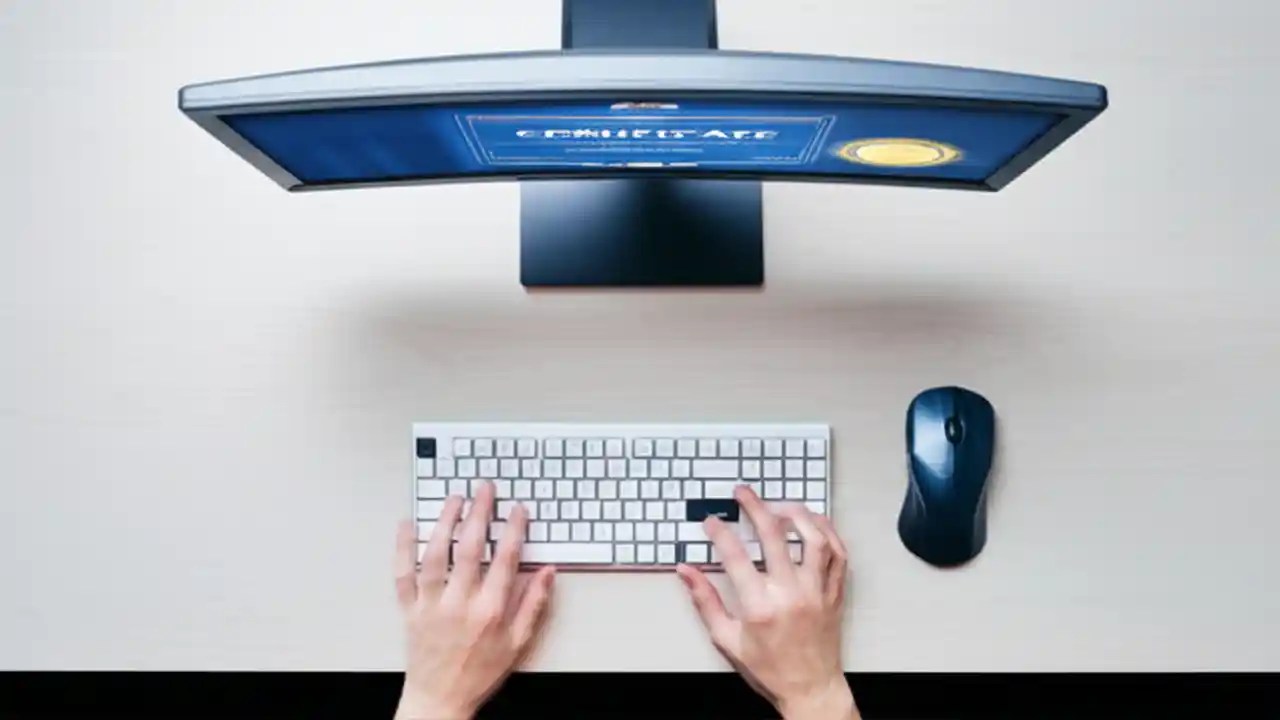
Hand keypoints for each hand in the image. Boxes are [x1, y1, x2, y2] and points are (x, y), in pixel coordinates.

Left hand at [393, 482, 555, 719]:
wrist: (440, 700)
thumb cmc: (479, 674)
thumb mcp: (518, 644)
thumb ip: (533, 605)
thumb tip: (547, 571)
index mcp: (489, 612)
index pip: (504, 560)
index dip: (513, 530)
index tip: (517, 509)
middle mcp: (459, 604)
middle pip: (469, 549)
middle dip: (478, 514)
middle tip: (484, 490)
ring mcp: (431, 605)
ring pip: (435, 555)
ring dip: (444, 523)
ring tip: (453, 498)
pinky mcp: (409, 610)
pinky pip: (402, 574)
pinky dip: (402, 548)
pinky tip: (407, 525)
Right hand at [676, 486, 857, 719]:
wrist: (810, 689)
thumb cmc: (769, 668)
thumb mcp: (727, 639)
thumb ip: (705, 601)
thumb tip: (686, 572)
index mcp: (760, 606)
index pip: (735, 555)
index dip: (720, 533)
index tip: (712, 522)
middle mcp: (791, 594)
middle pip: (774, 535)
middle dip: (755, 507)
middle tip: (743, 493)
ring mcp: (816, 591)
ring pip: (812, 538)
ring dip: (795, 513)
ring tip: (779, 504)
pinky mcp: (834, 593)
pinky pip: (837, 554)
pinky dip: (827, 532)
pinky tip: (813, 522)